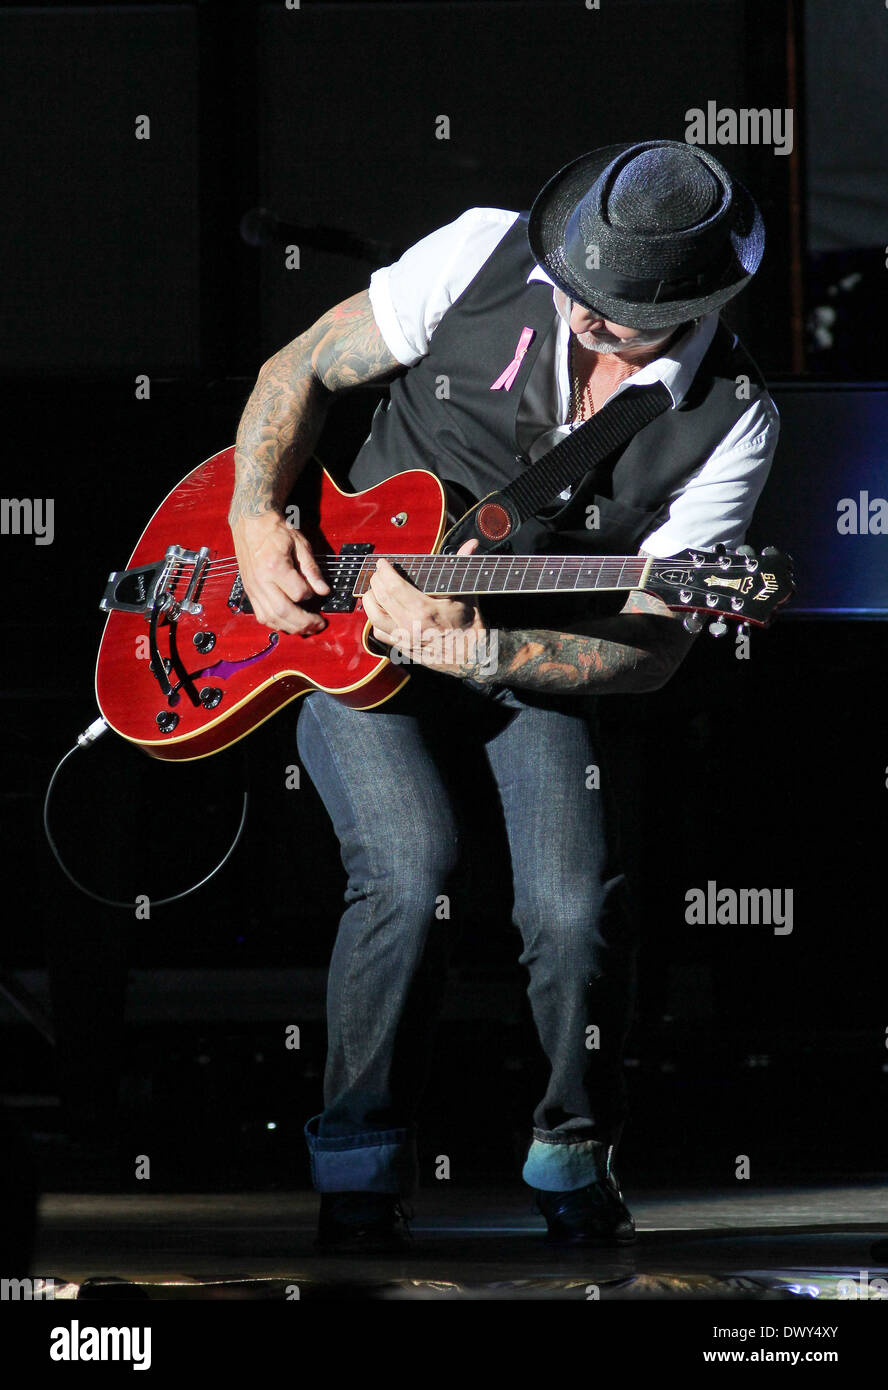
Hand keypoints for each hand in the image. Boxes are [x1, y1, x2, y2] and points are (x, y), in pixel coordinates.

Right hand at [231, 512, 329, 634]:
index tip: (316, 591)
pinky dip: (276, 623)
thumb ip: (312, 569)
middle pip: (284, 611)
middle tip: (319, 625)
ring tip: (307, 628)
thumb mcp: (300, 544)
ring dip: (291, 627)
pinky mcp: (249, 592)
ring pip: (271, 618)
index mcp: (275, 566)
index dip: (311, 595)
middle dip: (304, 622)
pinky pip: (261, 615)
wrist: (251, 524)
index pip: (298, 593)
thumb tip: (324, 591)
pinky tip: (288, 623)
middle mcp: (261, 580)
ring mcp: (253, 588)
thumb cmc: (276, 531)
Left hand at [363, 539, 494, 677]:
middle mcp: (410, 626)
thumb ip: (463, 565)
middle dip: (376, 581)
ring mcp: (404, 639)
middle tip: (379, 573)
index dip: (384, 571)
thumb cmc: (471, 625)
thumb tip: (470, 544)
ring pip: (374, 616)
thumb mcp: (467, 594)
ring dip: (371, 600)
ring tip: (375, 590)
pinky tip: (382, 611)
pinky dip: (376, 620)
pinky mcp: (402, 648)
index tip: (382, 564)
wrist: (473, 657)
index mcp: (424, 610)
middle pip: (380, 597)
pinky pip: (379, 633)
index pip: (393, 586)